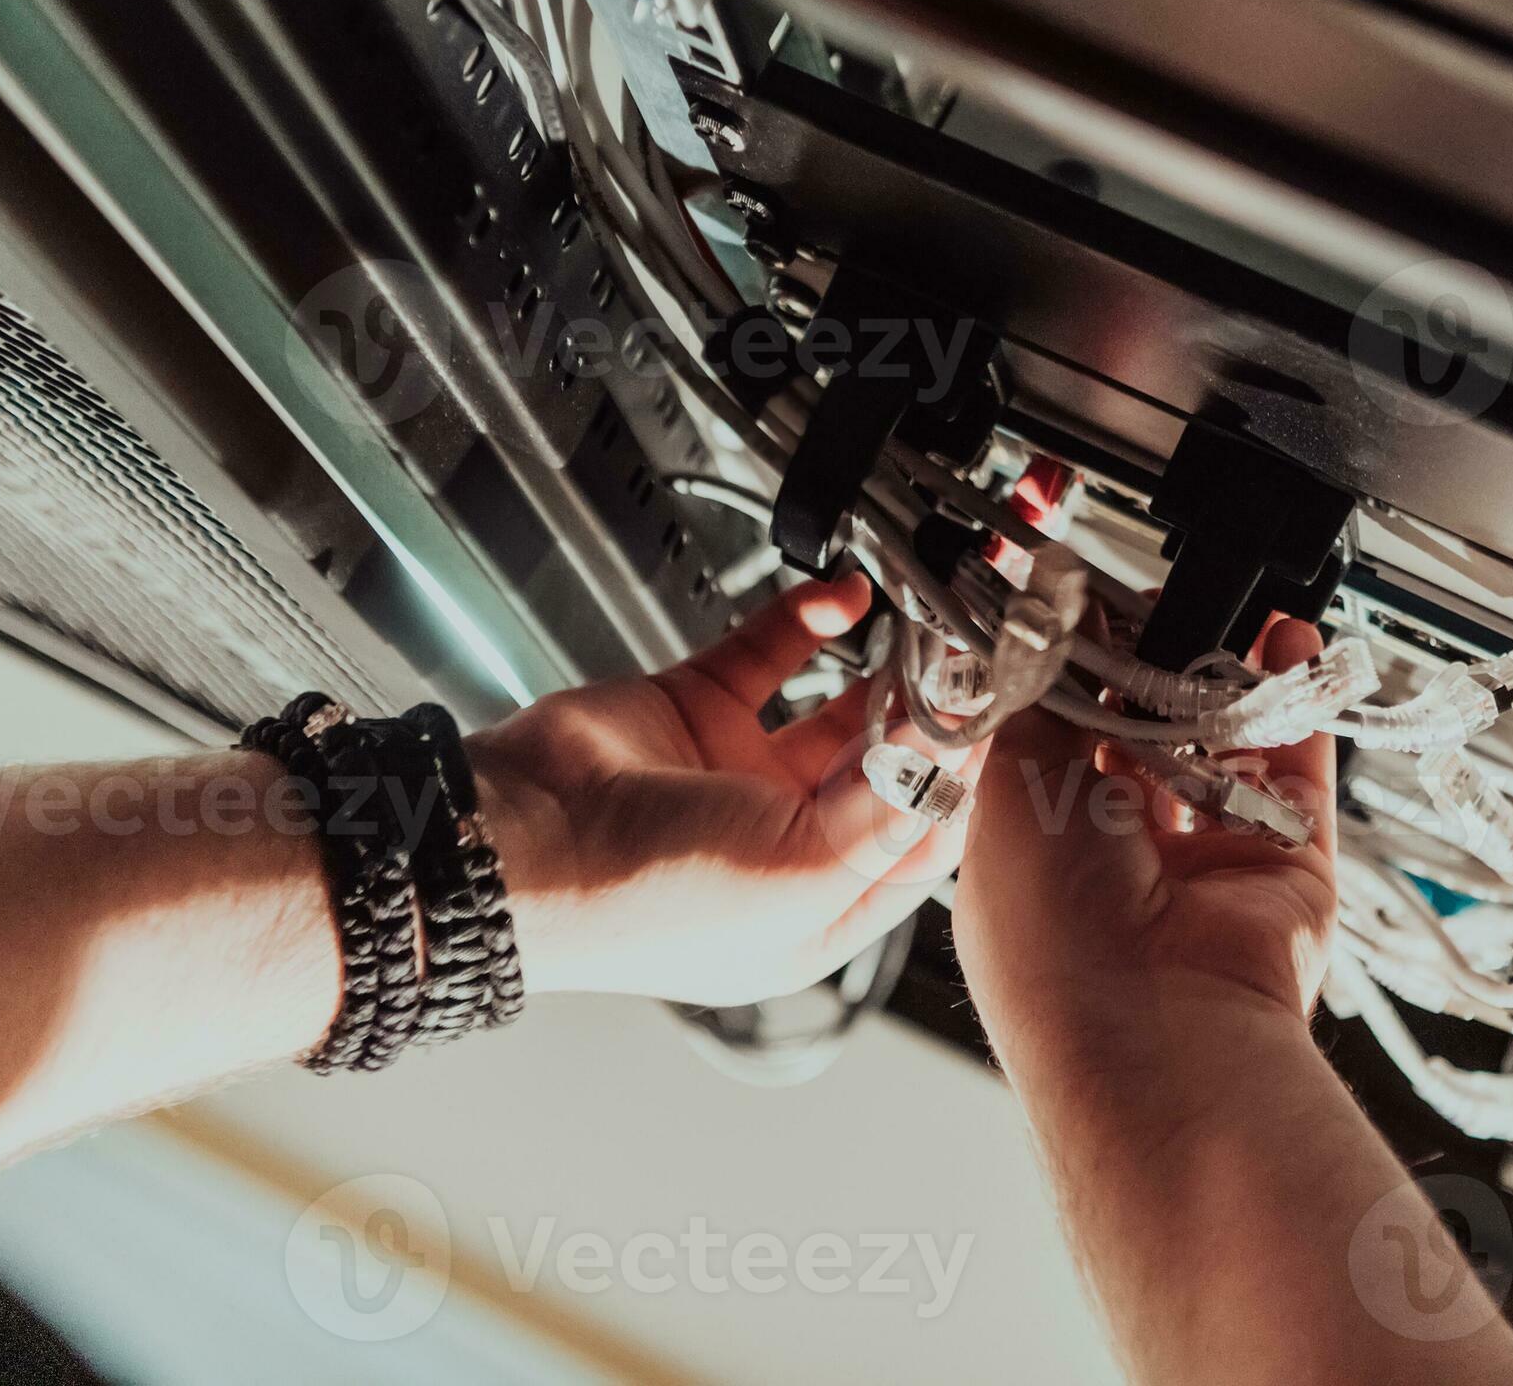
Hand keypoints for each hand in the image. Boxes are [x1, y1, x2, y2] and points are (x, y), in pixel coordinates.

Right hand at [467, 575, 979, 1005]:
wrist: (522, 840)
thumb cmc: (643, 899)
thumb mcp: (800, 874)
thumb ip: (885, 814)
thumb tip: (954, 759)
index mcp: (811, 914)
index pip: (916, 844)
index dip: (957, 784)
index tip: (989, 723)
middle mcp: (780, 849)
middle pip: (884, 772)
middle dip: (926, 720)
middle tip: (966, 664)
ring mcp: (738, 776)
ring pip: (838, 708)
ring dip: (882, 668)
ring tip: (921, 629)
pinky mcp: (698, 710)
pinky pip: (771, 654)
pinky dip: (809, 620)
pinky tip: (845, 599)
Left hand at [955, 615, 1337, 1062]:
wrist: (1154, 1031)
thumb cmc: (1050, 932)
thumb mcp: (1011, 782)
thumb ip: (1040, 695)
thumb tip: (1055, 621)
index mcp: (1038, 851)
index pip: (1060, 741)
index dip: (1077, 677)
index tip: (1093, 611)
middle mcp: (1123, 864)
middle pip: (1149, 739)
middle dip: (1158, 672)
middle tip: (1168, 602)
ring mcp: (1209, 868)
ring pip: (1228, 751)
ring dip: (1233, 680)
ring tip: (1236, 608)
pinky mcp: (1286, 870)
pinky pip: (1298, 774)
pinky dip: (1299, 706)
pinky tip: (1291, 644)